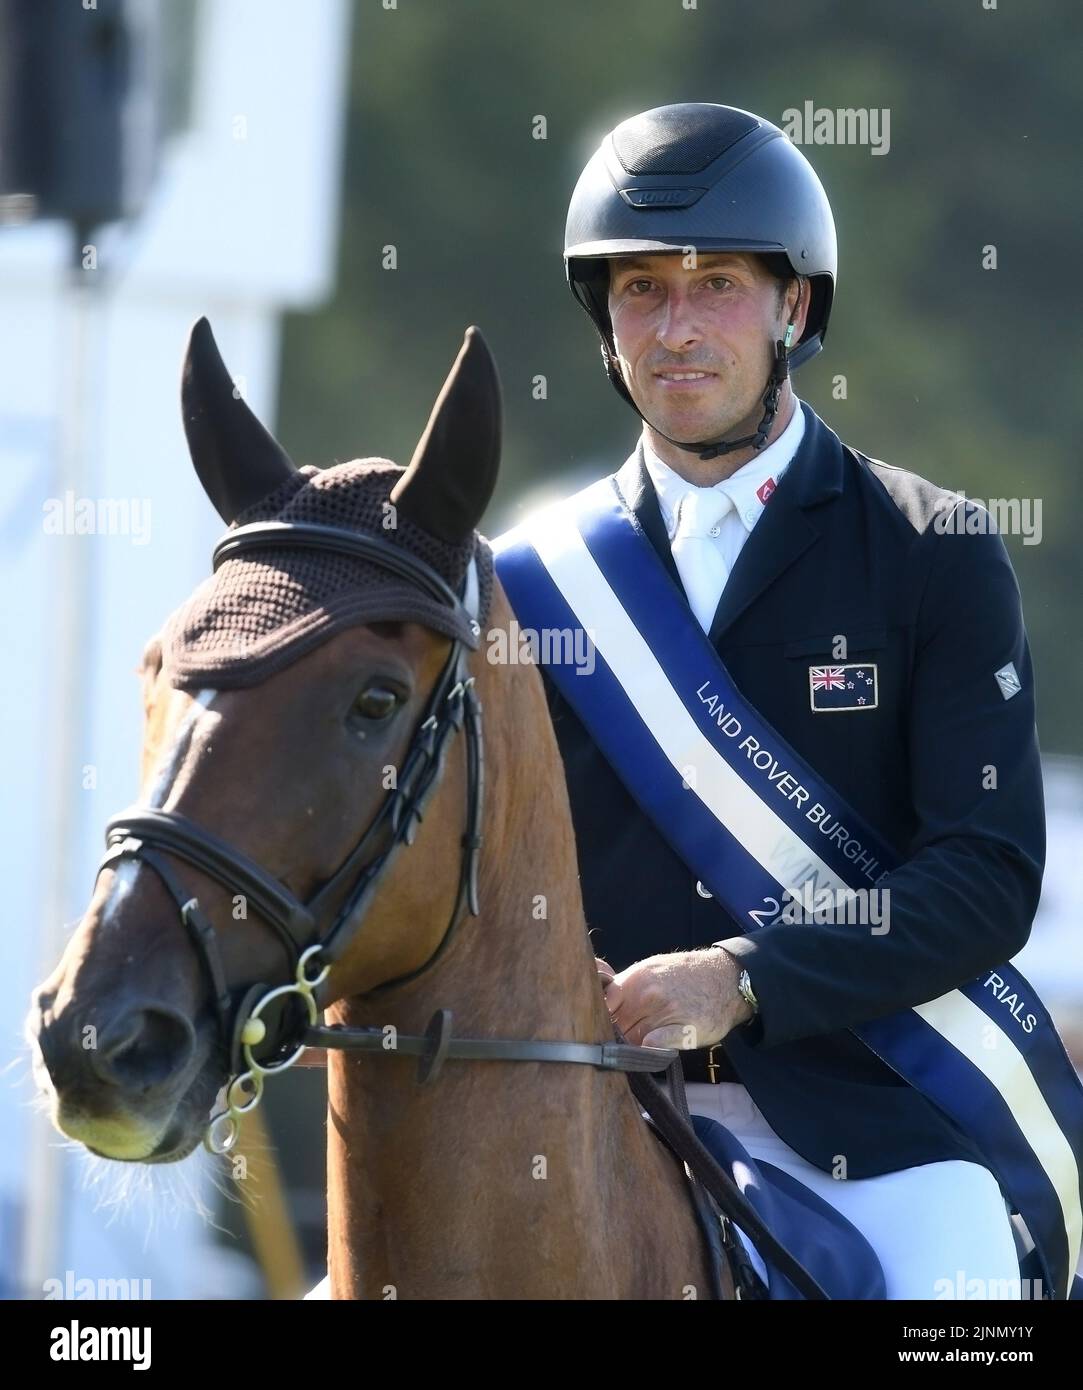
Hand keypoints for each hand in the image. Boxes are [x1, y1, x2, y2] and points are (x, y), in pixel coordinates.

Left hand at [598, 948, 752, 1049]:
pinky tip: (648, 1053)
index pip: (603, 1006)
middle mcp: (648, 994)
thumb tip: (599, 1005)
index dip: (598, 1022)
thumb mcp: (651, 971)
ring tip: (628, 1055)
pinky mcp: (685, 1030)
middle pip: (615, 1026)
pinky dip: (649, 1051)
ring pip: (632, 1039)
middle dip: (611, 1039)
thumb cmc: (685, 976)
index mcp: (635, 979)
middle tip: (611, 1049)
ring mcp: (667, 1011)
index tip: (598, 1031)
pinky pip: (658, 1043)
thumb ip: (625, 989)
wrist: (726, 978)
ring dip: (628, 1050)